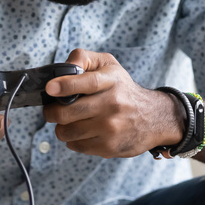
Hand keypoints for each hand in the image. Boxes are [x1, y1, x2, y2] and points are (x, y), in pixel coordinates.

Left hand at [42, 49, 184, 157]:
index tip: (50, 88)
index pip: (88, 82)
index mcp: (111, 81)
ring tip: (69, 121)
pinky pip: (76, 145)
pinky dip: (72, 139)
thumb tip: (63, 68)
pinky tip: (82, 131)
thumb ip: (83, 58)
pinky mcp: (109, 147)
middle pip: (68, 112)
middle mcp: (112, 105)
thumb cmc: (123, 89)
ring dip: (61, 127)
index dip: (65, 85)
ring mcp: (111, 128)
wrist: (154, 117)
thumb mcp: (108, 64)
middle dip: (51, 112)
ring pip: (67, 132)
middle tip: (53, 109)